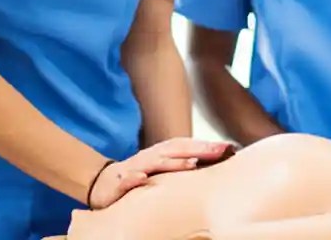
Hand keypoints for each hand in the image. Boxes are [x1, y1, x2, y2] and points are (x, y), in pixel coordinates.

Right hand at [89, 138, 231, 207]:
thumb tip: (207, 163)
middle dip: (198, 149)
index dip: (206, 145)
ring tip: (191, 164)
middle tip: (220, 150)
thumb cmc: (138, 178)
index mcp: (161, 154)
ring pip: (154, 163)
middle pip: (176, 150)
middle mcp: (150, 157)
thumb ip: (180, 167)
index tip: (229, 147)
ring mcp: (134, 168)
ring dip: (172, 163)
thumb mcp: (160, 172)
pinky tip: (141, 178)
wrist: (102, 184)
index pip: (186, 146)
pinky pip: (126, 180)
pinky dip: (133, 178)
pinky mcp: (118, 182)